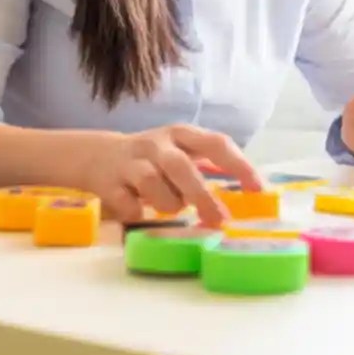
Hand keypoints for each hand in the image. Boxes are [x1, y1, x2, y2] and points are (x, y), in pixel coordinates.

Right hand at [86, 124, 262, 226]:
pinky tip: (138, 213)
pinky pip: (127, 203)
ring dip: (167, 203)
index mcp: (181, 134)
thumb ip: (207, 168)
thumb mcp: (180, 153)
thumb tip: (246, 196)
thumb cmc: (153, 160)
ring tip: (170, 207)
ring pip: (152, 183)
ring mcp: (131, 162)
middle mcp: (157, 144)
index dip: (239, 166)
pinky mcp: (109, 182)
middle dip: (201, 196)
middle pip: (181, 166)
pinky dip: (136, 213)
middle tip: (219, 220)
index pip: (216, 144)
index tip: (257, 190)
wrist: (96, 156)